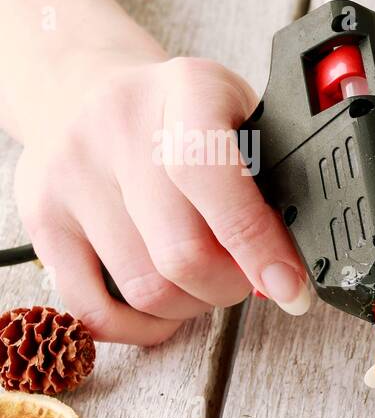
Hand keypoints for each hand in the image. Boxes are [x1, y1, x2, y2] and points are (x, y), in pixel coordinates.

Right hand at [14, 53, 309, 343]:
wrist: (90, 90)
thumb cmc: (184, 115)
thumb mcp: (241, 118)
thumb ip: (270, 181)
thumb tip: (289, 266)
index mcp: (188, 90)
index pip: (212, 177)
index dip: (257, 244)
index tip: (289, 287)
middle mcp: (119, 125)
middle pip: (183, 251)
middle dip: (233, 284)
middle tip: (249, 275)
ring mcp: (71, 173)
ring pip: (147, 288)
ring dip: (193, 305)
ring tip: (205, 279)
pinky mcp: (42, 217)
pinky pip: (92, 307)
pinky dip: (139, 327)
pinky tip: (164, 310)